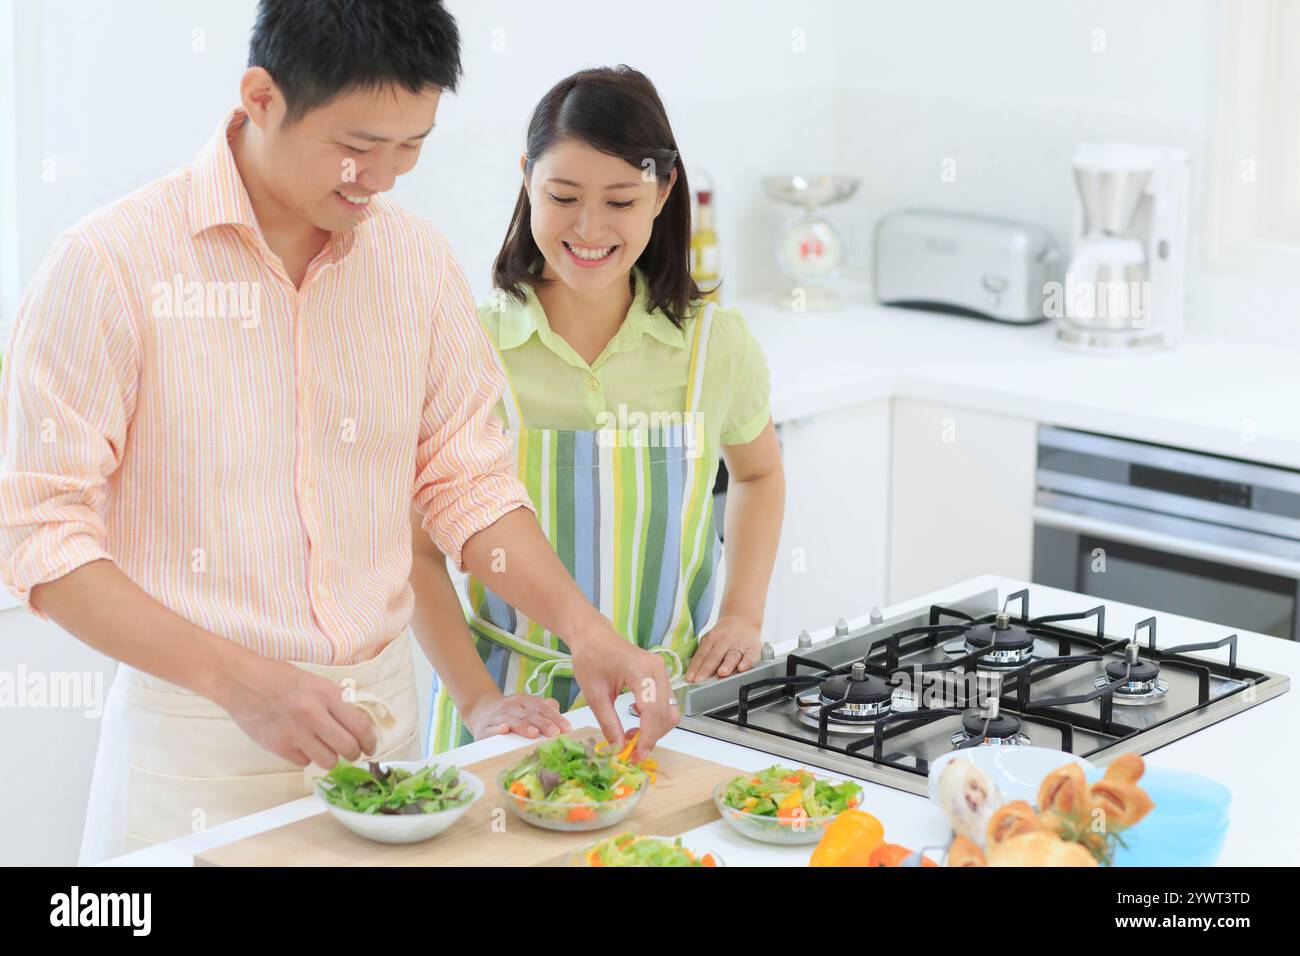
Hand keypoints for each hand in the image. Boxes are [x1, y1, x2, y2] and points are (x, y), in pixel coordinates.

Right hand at [214, 654, 377, 768]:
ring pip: (328, 761)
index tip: (370, 747)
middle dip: (353, 753)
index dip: (370, 742)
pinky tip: (299, 743)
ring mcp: (296, 733)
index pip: (360, 726)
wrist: (242, 681)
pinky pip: (304, 762)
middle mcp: (314, 715)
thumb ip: (336, 702)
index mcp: (327, 694)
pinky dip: (305, 756)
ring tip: (323, 747)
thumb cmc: (280, 678)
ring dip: (330, 757)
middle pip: (348, 749)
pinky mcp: (279, 747)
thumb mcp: (316, 682)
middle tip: (350, 751)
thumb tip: (356, 725)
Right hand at [463, 692, 570, 740]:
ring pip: (512, 720)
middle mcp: (511, 706)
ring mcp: (497, 716)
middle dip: (543, 724)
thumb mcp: (526, 705)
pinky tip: (505, 730)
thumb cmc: (509, 711)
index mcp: (523, 700)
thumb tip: (556, 708)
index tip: (566, 727)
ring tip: (534, 734)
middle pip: (529, 714)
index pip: (541, 708)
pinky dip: (498, 729)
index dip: (554, 717)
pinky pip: (491, 728)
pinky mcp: (484, 728)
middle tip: (555, 733)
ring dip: (523, 727)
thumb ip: (542, 707)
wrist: (478, 707)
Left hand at [569, 623, 677, 761]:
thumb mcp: (594, 695)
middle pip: (666, 714)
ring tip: (631, 738)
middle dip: (652, 737)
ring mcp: (661, 671)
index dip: (647, 738)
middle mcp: (657, 670)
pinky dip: (654, 719)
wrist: (592, 636)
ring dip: (654, 729)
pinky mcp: (659, 675)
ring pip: (669, 710)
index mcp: (641, 671)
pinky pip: (665, 702)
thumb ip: (608, 723)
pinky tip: (637, 723)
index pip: (653, 712)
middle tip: (632, 752)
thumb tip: (619, 749)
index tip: (635, 757)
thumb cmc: (590, 658)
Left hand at [684, 616, 761, 681]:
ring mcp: (739, 644)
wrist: (742, 619)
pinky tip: (742, 668)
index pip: (701, 655)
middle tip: (701, 679)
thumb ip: (704, 655)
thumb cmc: (724, 635)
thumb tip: (694, 674)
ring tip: (721, 673)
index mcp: (712, 639)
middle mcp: (725, 641)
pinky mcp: (753, 648)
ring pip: (732, 656)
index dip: (695, 668)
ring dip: (727, 665)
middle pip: (715, 656)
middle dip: (707, 669)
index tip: (690, 679)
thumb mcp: (710, 640)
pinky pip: (750, 656)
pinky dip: (746, 662)